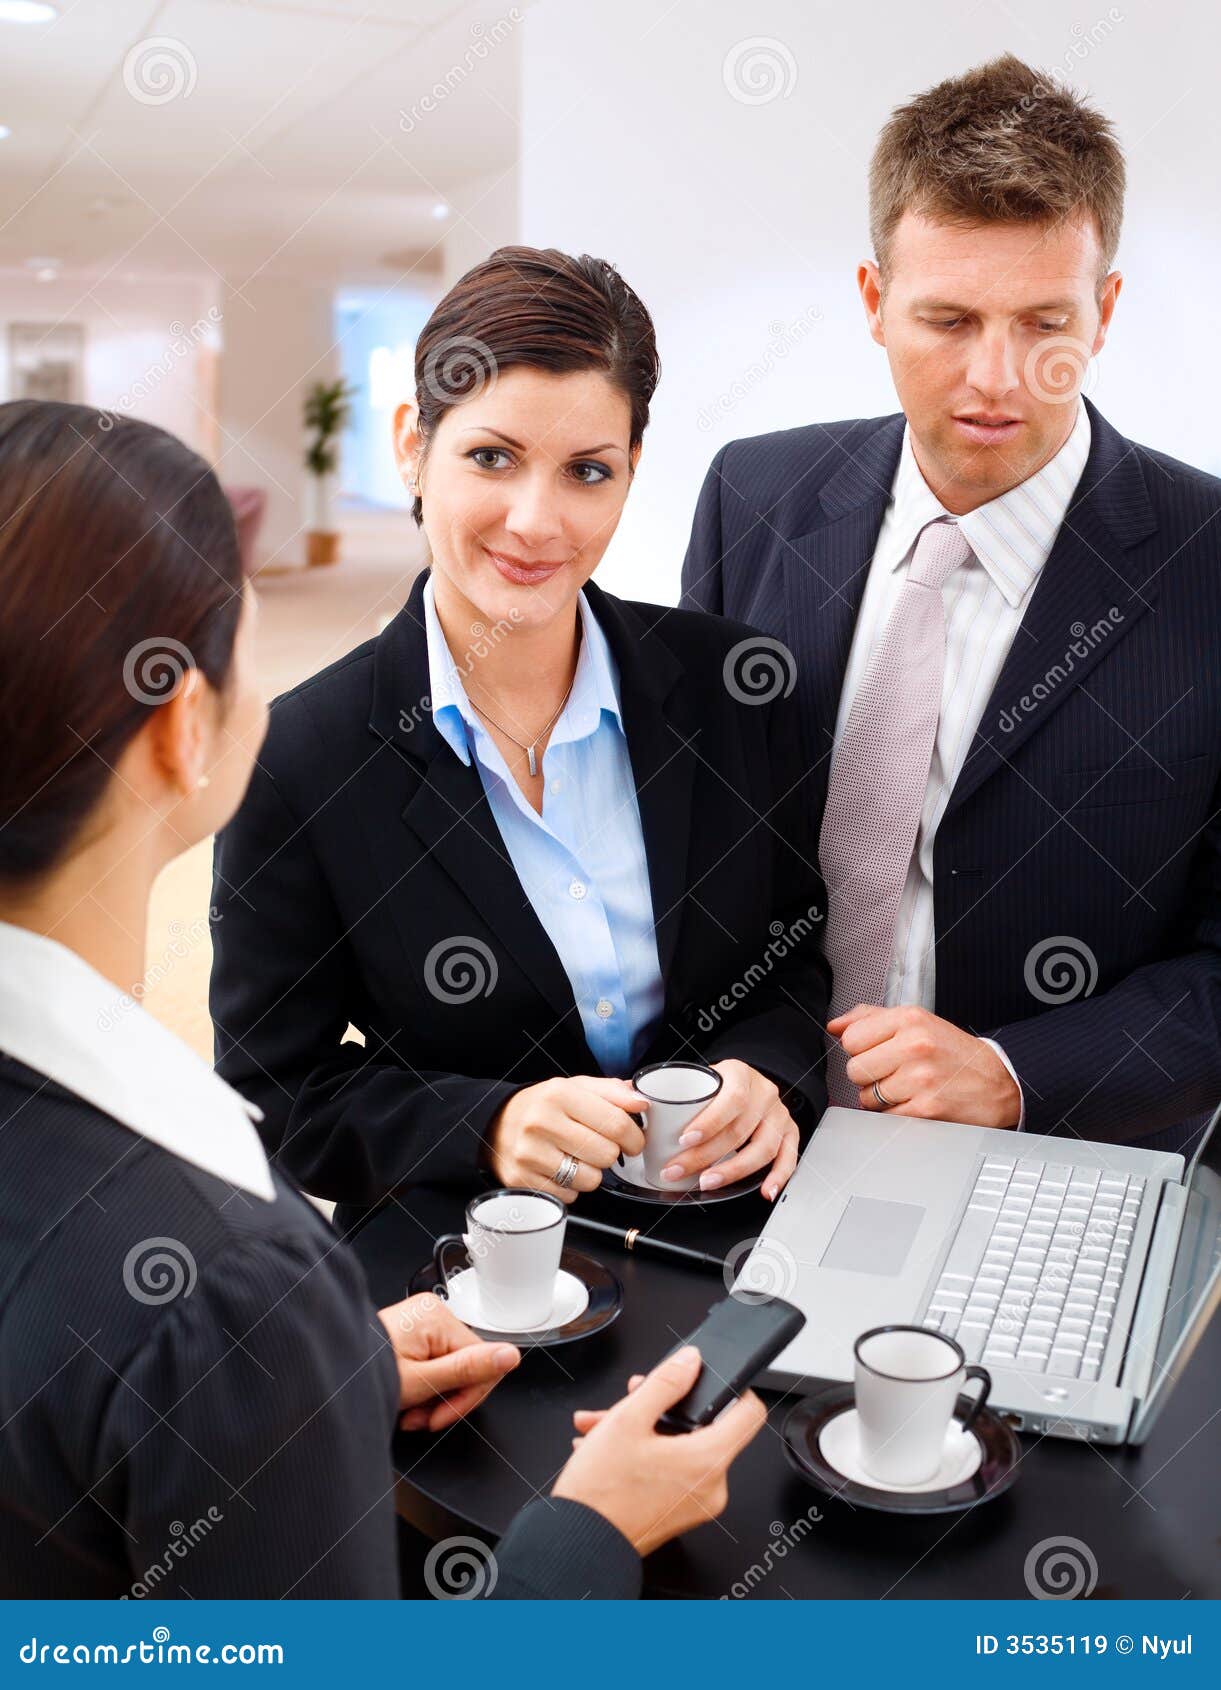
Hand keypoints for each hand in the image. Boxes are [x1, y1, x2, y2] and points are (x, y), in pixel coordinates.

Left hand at [377, 1293, 519, 1430]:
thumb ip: (468, 1370)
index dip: (464, 1398)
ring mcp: (422, 1322)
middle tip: (418, 1417)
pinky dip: (422, 1387)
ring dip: (431, 1398)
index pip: (482, 1363)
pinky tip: (405, 1399)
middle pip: (465, 1367)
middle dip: (444, 1399)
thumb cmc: (366, 1373)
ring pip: (449, 1370)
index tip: (439, 1417)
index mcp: (440, 1318)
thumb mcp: (421, 1381)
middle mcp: (433, 1313)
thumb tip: (510, 1356)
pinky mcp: (413, 1333)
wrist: (330, 1371)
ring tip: (407, 1411)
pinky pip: (433, 1363)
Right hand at [487, 1075, 647, 1201]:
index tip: (634, 1142)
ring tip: (577, 1157)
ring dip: (592, 1172)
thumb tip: (641, 1102)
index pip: (616, 1123)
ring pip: (590, 1179)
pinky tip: (560, 1168)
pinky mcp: (522, 1180)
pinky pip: (569, 1195)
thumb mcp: (575, 1087)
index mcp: (559, 1094)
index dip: (634, 1137)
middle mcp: (541, 1122)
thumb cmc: (544, 1106)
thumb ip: (612, 1091)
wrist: (496, 1123)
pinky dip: (571, 1186)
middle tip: (601, 1147)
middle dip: (611, 1154)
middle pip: (606, 1154)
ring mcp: (529, 1154)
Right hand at [553, 1346, 764, 1556]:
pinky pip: (673, 1471)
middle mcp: (711, 1487)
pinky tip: (609, 1448)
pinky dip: (646, 1454)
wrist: (579, 1543)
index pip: (751, 1413)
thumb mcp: (628, 1419)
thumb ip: (666, 1382)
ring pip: (682, 1448)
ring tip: (604, 1426)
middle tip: (632, 1399)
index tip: (712, 1379)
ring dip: (645, 1429)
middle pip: (704, 1428)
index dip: (734, 1386)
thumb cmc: (600, 1493)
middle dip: (662, 1407)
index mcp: (708, 1461)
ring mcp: (697, 1504)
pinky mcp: (680, 1514)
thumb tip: (690, 1361)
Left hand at [655, 1059, 798, 1198]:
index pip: (730, 1100)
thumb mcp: (697, 1076)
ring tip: (707, 1182)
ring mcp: (778, 1115)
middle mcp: (764, 1094)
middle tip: (678, 1169)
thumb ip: (667, 1087)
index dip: (709, 1123)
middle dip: (706, 1155)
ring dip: (733, 1170)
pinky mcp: (789, 1132)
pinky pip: (789, 1157)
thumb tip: (628, 1096)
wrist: (746, 1081)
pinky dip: (779, 1176)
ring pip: (763, 1148)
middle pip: (739, 1130)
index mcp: (741, 1075)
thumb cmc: (718, 1084)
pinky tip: (764, 1191)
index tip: (685, 1140)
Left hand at [827, 1004, 1020, 1127]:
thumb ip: (871, 1019)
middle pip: (854, 1070)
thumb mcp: (917, 1022)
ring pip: (866, 1097)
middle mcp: (915, 1046)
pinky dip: (896, 1115)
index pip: (851, 1038)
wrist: (998, 1083)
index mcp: (909, 1019)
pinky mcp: (926, 1109)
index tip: (878, 1053)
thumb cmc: (954, 1053)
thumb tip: (835, 1026)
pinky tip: (916, 1103)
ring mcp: (921, 1078)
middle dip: (869, 1077)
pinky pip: (885, 1117)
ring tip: (908, 1089)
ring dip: (881, 1099)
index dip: (860, 1050)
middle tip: (894, 1074)